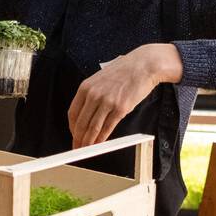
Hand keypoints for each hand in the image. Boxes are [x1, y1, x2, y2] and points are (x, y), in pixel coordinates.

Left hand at [68, 43, 182, 148]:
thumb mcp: (101, 79)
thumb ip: (92, 94)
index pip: (73, 113)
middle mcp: (94, 95)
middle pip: (81, 123)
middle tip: (78, 147)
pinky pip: (108, 127)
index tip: (74, 135)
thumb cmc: (124, 71)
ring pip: (93, 128)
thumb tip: (86, 114)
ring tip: (87, 150)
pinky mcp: (121, 108)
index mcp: (86, 87)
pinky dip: (102, 138)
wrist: (144, 65)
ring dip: (89, 142)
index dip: (72, 128)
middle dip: (78, 138)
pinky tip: (100, 144)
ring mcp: (107, 102)